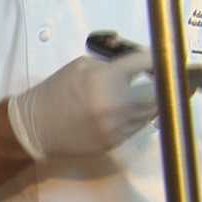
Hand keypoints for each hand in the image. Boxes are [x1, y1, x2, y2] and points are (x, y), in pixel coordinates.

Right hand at [7, 51, 155, 160]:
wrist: (37, 126)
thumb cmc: (56, 91)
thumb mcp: (81, 67)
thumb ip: (112, 65)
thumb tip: (137, 67)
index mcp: (106, 79)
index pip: (146, 63)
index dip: (157, 59)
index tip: (161, 59)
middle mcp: (117, 104)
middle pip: (158, 93)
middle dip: (163, 84)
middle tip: (164, 79)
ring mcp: (118, 127)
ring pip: (151, 112)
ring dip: (152, 101)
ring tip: (148, 93)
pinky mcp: (115, 142)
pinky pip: (136, 126)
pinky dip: (136, 116)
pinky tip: (125, 110)